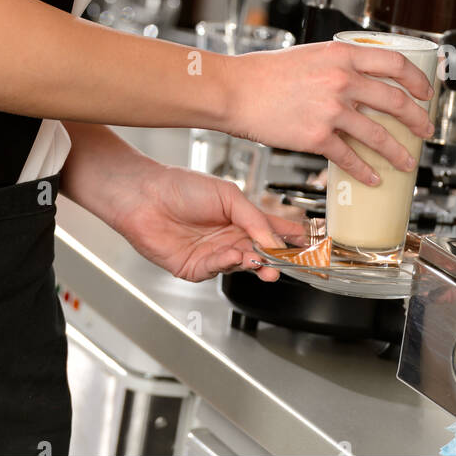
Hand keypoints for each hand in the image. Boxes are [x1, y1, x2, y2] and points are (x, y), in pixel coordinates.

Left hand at [111, 163, 309, 282]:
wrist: (145, 196)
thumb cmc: (181, 186)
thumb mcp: (227, 194)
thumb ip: (253, 218)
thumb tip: (274, 240)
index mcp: (240, 216)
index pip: (272, 229)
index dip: (291, 237)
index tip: (310, 244)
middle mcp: (229, 236)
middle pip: (261, 252)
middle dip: (276, 259)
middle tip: (289, 263)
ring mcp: (213, 253)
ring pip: (242, 264)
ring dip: (254, 263)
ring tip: (263, 262)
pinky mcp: (195, 267)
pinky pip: (217, 269)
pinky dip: (228, 263)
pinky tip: (234, 255)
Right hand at [222, 39, 435, 185]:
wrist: (234, 90)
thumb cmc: (263, 73)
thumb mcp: (309, 56)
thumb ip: (337, 66)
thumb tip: (360, 80)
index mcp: (341, 55)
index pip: (395, 63)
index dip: (418, 80)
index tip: (427, 92)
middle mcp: (341, 80)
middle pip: (395, 102)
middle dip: (418, 120)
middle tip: (425, 130)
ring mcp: (331, 110)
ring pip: (379, 135)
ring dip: (398, 152)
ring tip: (406, 161)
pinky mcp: (316, 137)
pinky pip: (350, 158)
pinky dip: (365, 171)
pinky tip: (372, 177)